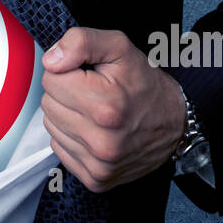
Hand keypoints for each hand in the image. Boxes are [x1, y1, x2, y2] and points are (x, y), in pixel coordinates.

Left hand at [39, 27, 185, 191]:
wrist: (174, 124)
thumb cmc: (145, 84)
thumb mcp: (120, 47)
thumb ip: (81, 42)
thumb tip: (51, 60)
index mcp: (105, 106)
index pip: (51, 79)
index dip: (67, 71)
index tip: (88, 74)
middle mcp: (101, 141)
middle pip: (48, 103)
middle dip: (66, 92)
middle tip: (93, 92)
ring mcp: (98, 164)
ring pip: (51, 126)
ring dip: (68, 115)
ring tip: (95, 111)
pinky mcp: (96, 180)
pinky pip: (59, 149)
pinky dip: (72, 137)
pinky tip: (93, 130)